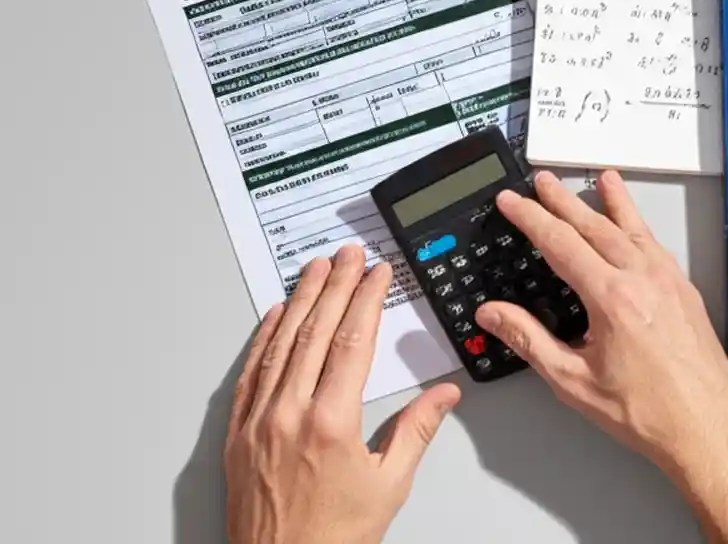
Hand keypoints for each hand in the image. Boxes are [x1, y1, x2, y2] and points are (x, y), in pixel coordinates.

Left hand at [224, 244, 461, 543]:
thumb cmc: (332, 539)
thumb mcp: (389, 485)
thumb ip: (416, 431)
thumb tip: (444, 395)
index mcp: (331, 422)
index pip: (352, 341)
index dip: (366, 299)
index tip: (376, 274)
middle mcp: (289, 414)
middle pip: (315, 332)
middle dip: (336, 285)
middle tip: (348, 255)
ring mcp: (259, 421)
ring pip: (280, 344)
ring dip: (300, 300)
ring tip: (315, 270)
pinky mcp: (239, 434)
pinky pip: (251, 373)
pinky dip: (263, 338)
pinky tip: (274, 316)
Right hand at [475, 170, 727, 470]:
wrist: (704, 428)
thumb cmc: (648, 412)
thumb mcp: (573, 381)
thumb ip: (529, 340)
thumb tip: (495, 315)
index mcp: (613, 299)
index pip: (561, 244)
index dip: (532, 218)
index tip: (513, 203)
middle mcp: (644, 281)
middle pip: (595, 227)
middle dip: (564, 201)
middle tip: (543, 181)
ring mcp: (669, 283)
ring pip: (633, 230)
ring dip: (611, 202)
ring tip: (601, 179)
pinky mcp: (685, 292)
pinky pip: (656, 246)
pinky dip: (640, 227)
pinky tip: (635, 225)